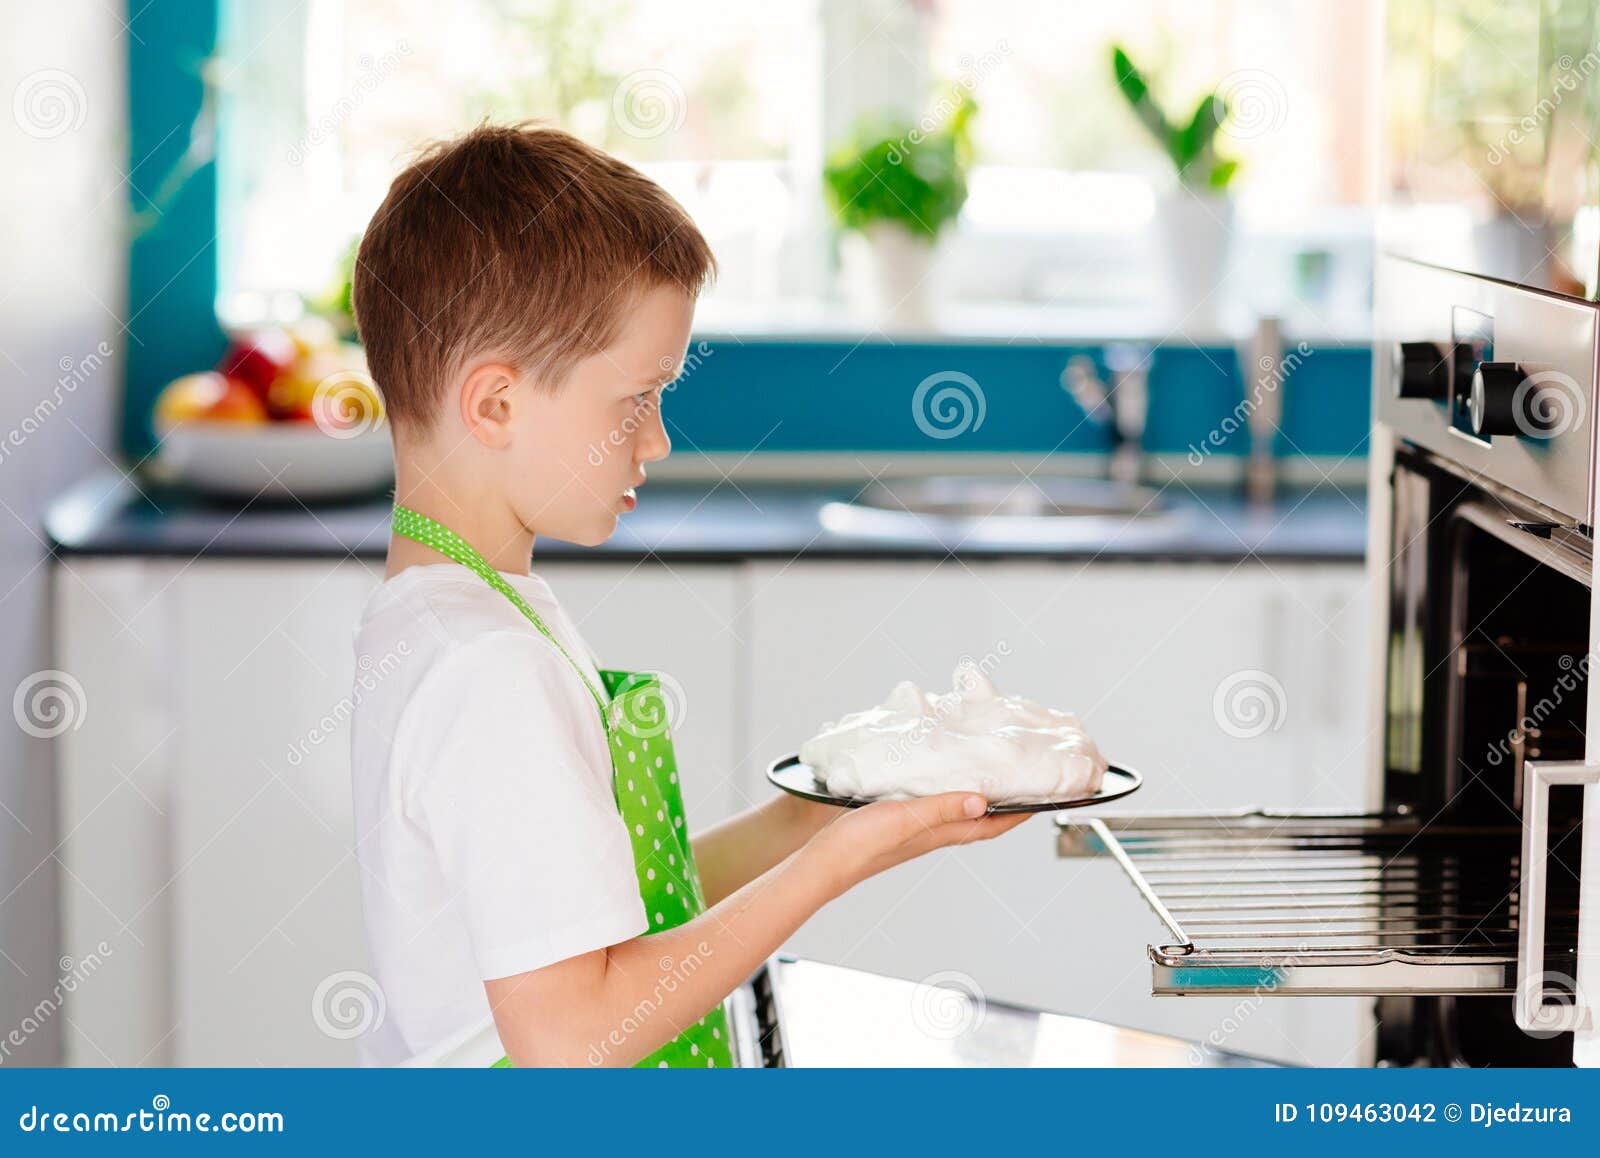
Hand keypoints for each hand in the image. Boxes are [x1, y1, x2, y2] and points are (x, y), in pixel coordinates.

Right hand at [804, 792, 1032, 895]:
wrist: (824, 862)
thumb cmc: (861, 844)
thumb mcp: (905, 818)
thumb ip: (941, 808)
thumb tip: (983, 801)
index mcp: (939, 834)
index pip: (990, 825)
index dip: (1019, 814)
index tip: (1044, 798)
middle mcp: (933, 835)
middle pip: (979, 820)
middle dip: (1004, 804)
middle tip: (1021, 782)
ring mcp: (914, 832)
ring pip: (956, 814)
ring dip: (975, 798)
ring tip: (987, 776)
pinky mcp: (895, 825)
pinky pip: (932, 809)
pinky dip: (945, 795)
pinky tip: (936, 781)